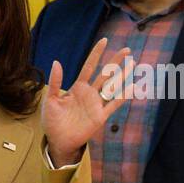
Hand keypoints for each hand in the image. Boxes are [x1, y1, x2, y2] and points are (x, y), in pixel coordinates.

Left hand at [43, 38, 131, 165]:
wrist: (58, 141)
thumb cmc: (52, 121)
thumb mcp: (50, 100)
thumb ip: (55, 82)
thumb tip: (56, 62)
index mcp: (77, 88)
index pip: (89, 67)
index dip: (96, 54)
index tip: (104, 41)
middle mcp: (89, 94)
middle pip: (105, 74)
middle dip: (115, 62)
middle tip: (127, 50)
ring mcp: (96, 104)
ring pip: (112, 86)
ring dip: (123, 75)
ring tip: (133, 63)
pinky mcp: (100, 116)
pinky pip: (114, 104)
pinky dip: (123, 96)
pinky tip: (133, 86)